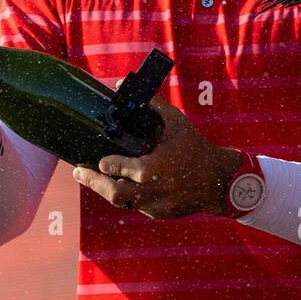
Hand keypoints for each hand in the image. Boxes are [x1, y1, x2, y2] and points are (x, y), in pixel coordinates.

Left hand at [71, 89, 240, 218]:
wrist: (221, 182)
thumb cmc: (196, 149)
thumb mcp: (176, 123)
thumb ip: (151, 104)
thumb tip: (123, 85)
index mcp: (152, 168)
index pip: (116, 169)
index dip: (104, 165)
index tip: (98, 160)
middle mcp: (150, 191)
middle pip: (112, 193)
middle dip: (92, 183)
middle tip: (79, 172)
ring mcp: (154, 205)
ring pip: (122, 202)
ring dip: (107, 190)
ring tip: (95, 178)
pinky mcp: (159, 214)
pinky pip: (137, 206)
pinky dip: (128, 196)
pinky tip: (123, 184)